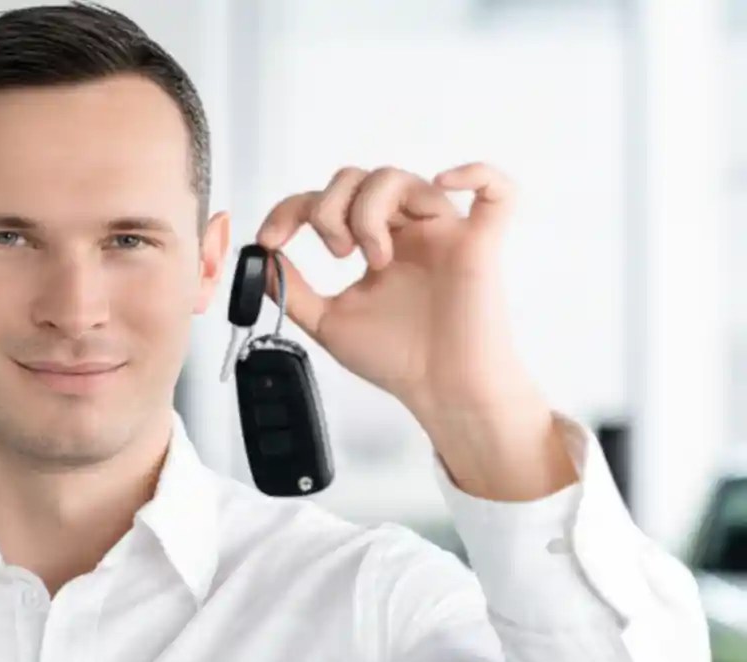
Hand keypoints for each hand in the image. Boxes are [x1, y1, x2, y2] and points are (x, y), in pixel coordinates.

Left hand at [256, 163, 575, 500]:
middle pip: (360, 177)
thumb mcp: (324, 321)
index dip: (291, 210)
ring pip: (399, 177)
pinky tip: (444, 181)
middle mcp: (408, 231)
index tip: (271, 240)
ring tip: (374, 258)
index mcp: (376, 242)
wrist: (440, 392)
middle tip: (337, 253)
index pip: (328, 199)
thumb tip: (261, 257)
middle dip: (332, 209)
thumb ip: (291, 288)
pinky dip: (476, 173)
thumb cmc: (398, 359)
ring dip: (369, 210)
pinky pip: (497, 192)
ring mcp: (444, 233)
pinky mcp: (480, 244)